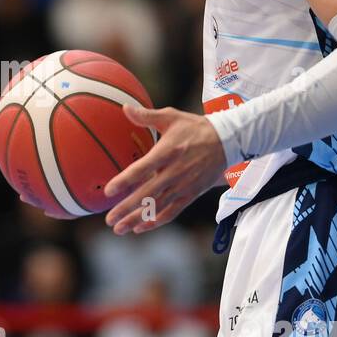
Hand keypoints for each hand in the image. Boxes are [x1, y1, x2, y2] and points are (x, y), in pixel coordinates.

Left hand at [103, 106, 227, 234]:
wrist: (228, 141)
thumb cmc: (195, 128)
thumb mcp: (172, 117)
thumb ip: (147, 115)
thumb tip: (125, 108)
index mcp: (167, 152)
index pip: (142, 169)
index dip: (124, 181)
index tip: (108, 192)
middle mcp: (175, 172)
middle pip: (147, 194)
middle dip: (126, 208)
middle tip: (108, 219)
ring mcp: (183, 186)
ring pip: (157, 207)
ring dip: (137, 219)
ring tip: (119, 228)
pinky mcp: (191, 194)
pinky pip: (172, 212)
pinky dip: (156, 222)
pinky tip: (140, 228)